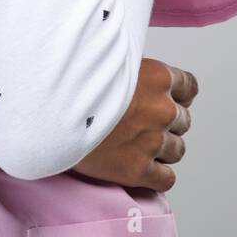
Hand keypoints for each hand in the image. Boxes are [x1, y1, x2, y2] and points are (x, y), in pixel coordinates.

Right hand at [70, 59, 197, 191]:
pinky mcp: (138, 170)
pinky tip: (139, 166)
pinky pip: (166, 179)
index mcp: (157, 77)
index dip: (176, 95)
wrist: (47, 111)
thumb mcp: (108, 58)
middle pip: (183, 120)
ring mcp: (151, 141)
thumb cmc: (71, 81)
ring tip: (136, 144)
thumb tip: (137, 74)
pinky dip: (156, 175)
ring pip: (177, 150)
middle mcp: (161, 108)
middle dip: (165, 122)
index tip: (162, 98)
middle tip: (139, 122)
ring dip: (162, 148)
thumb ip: (132, 69)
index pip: (189, 87)